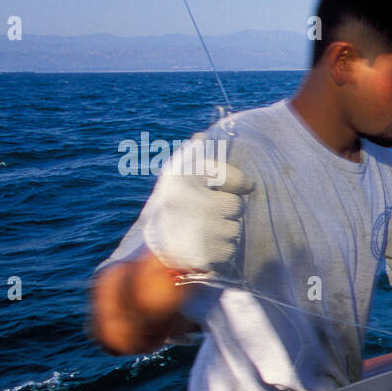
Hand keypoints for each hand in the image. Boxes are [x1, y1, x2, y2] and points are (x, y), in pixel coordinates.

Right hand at [143, 150, 248, 272]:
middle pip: (236, 206)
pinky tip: (204, 247)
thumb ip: (193, 155)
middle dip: (227, 211)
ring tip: (203, 231)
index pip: (233, 177)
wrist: (153, 244)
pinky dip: (221, 251)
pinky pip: (230, 250)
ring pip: (235, 230)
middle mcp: (186, 201)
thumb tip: (202, 135)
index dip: (238, 183)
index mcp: (180, 176)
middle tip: (206, 214)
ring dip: (225, 232)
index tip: (234, 186)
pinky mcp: (201, 255)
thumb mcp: (177, 175)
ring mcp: (194, 229)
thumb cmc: (172, 203)